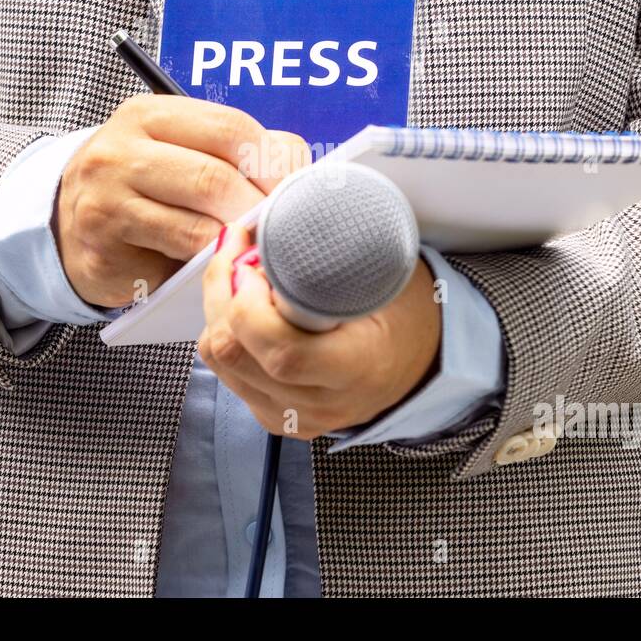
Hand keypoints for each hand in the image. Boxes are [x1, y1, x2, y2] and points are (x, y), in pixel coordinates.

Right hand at [56, 95, 309, 306]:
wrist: (68, 228)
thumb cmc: (145, 190)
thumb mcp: (183, 156)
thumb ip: (240, 155)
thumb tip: (302, 175)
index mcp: (151, 114)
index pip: (230, 128)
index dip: (273, 164)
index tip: (297, 192)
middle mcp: (122, 147)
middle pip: (215, 175)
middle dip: (259, 207)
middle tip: (284, 231)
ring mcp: (107, 194)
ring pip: (198, 218)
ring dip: (239, 238)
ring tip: (259, 248)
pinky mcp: (104, 241)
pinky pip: (176, 252)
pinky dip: (211, 260)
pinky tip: (224, 262)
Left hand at [197, 224, 440, 438]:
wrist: (423, 363)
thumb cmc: (406, 311)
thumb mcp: (388, 275)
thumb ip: (337, 257)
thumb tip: (275, 224)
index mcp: (358, 369)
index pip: (281, 352)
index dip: (251, 303)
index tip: (255, 260)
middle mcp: (322, 403)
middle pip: (234, 353)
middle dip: (222, 292)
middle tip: (238, 251)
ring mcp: (294, 416)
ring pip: (218, 360)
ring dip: (218, 308)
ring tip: (240, 273)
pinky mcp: (275, 416)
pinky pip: (225, 373)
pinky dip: (225, 332)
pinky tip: (246, 306)